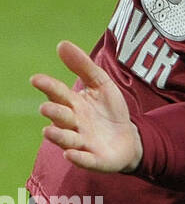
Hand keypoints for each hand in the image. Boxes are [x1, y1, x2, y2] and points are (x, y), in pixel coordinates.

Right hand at [30, 41, 142, 172]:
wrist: (129, 139)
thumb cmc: (109, 111)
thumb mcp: (101, 85)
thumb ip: (83, 66)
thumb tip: (62, 43)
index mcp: (73, 105)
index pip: (58, 94)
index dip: (48, 87)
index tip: (36, 79)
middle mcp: (73, 124)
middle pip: (61, 117)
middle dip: (54, 113)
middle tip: (46, 107)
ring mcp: (82, 143)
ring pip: (67, 139)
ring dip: (58, 136)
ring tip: (48, 131)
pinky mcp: (94, 159)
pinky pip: (84, 159)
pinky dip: (77, 157)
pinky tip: (71, 153)